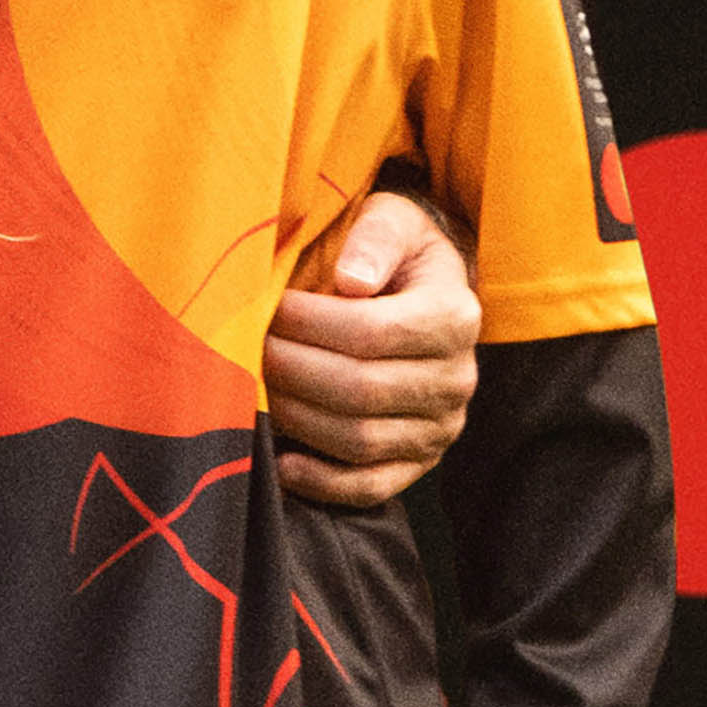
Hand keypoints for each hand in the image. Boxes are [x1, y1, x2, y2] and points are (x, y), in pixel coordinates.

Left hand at [269, 190, 478, 509]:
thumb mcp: (393, 220)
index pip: (372, 331)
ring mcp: (441, 427)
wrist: (424, 292)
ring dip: (297, 417)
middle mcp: (458, 378)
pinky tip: (283, 461)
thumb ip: (375, 236)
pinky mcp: (420, 462)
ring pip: (360, 440)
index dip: (309, 324)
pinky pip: (370, 486)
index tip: (268, 307)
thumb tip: (350, 281)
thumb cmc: (395, 251)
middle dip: (292, 369)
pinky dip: (322, 481)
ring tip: (257, 386)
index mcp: (456, 316)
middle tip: (248, 348)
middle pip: (361, 389)